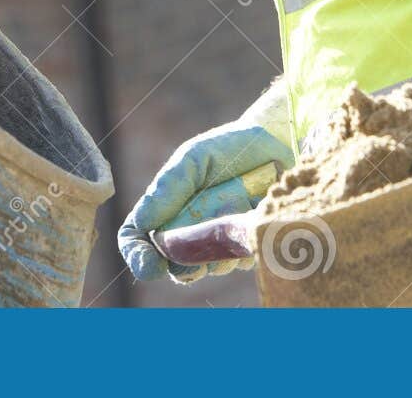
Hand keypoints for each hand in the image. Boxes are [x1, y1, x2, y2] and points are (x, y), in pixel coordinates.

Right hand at [117, 122, 291, 284]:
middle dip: (185, 268)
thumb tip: (142, 223)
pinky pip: (242, 259)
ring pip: (212, 267)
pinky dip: (246, 242)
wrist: (274, 144)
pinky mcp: (247, 243)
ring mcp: (219, 240)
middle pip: (176, 266)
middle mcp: (189, 229)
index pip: (137, 240)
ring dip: (222, 250)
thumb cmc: (228, 148)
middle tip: (200, 258)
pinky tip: (254, 214)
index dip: (138, 257)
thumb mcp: (193, 159)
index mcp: (165, 208)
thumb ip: (168, 188)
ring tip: (237, 209)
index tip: (152, 266)